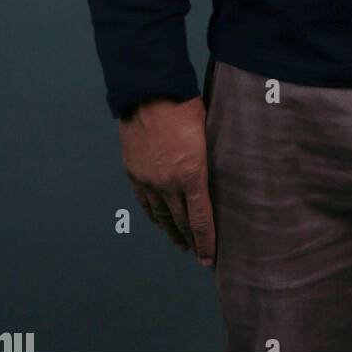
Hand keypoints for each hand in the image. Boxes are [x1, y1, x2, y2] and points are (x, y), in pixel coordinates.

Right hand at [119, 96, 215, 266]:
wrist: (149, 91)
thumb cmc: (185, 106)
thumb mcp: (209, 132)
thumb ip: (210, 158)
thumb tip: (217, 173)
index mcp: (192, 174)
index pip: (201, 220)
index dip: (206, 243)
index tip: (209, 259)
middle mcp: (168, 183)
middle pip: (181, 221)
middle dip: (191, 240)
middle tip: (198, 254)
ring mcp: (149, 179)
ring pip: (161, 215)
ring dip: (171, 231)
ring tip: (180, 243)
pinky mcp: (134, 171)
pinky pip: (144, 201)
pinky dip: (153, 215)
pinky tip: (159, 222)